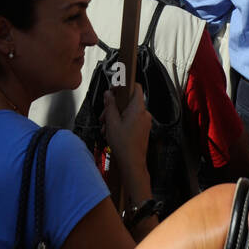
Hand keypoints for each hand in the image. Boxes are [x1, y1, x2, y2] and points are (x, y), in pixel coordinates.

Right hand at [103, 84, 151, 198]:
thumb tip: (108, 94)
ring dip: (115, 116)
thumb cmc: (124, 144)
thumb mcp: (112, 122)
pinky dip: (121, 122)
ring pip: (128, 111)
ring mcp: (144, 121)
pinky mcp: (142, 128)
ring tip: (106, 127)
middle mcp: (144, 113)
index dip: (123, 85)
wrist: (132, 163)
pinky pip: (131, 119)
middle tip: (104, 115)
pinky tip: (112, 131)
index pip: (135, 87)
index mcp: (138, 109)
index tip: (113, 90)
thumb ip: (110, 105)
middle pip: (128, 101)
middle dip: (114, 106)